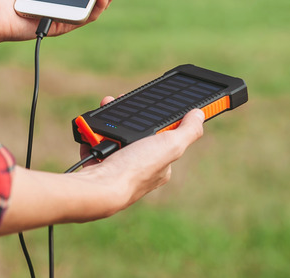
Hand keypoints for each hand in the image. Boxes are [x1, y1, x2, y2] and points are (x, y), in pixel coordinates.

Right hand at [0, 107, 203, 234]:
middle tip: (120, 100)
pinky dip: (91, 134)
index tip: (149, 104)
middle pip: (136, 134)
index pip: (163, 137)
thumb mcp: (170, 146)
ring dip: (108, 119)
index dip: (156, 118)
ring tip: (105, 107)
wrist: (98, 188)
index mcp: (160, 166)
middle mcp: (139, 169)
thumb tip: (200, 115)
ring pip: (113, 136)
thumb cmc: (135, 170)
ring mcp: (116, 168)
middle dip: (128, 116)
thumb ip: (188, 131)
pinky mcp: (97, 167)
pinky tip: (90, 128)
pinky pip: (93, 144)